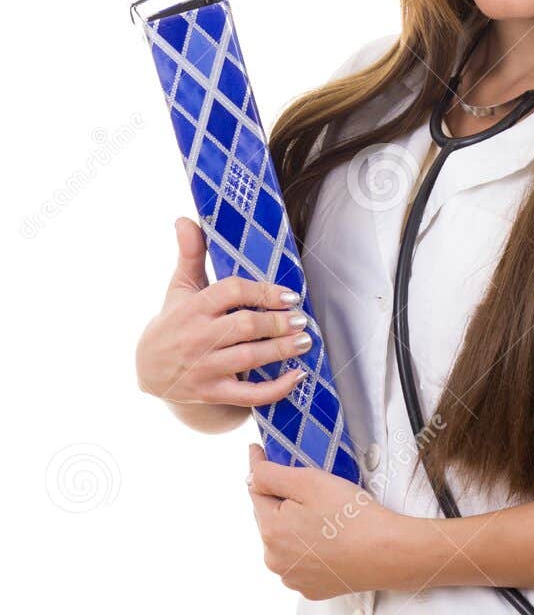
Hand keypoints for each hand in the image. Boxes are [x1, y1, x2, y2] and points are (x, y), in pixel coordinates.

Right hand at [136, 217, 312, 408]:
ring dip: (282, 351)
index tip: (290, 295)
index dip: (264, 292)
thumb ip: (190, 255)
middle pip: (244, 326)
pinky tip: (297, 378)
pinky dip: (276, 389)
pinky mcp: (211, 392)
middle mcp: (197, 338)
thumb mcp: (179, 288)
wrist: (148, 371)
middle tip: (302, 320)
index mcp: (192, 308)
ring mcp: (204, 368)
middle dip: (278, 323)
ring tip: (305, 341)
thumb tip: (184, 219)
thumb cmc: (173, 322)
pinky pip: (247, 395)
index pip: (231, 292)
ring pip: (249, 358)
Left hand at [246, 444, 424, 599]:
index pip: (256, 491)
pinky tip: (330, 539)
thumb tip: (251, 469)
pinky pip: (301, 561)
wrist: (389, 553)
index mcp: (270, 531)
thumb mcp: (310, 482)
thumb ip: (271, 475)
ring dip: (294, 526)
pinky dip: (309, 548)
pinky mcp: (311, 589)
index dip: (262, 470)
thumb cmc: (353, 516)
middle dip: (282, 501)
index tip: (264, 451)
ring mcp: (293, 578)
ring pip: (284, 541)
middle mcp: (274, 560)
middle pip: (269, 518)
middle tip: (312, 490)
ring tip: (325, 516)